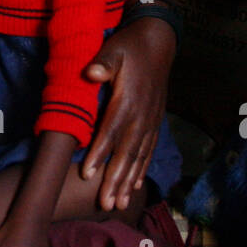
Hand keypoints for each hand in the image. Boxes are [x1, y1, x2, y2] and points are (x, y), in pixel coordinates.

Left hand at [82, 15, 175, 211]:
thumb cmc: (130, 46)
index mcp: (128, 99)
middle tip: (106, 203)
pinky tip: (136, 186)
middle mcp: (141, 114)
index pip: (111, 130)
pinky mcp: (155, 121)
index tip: (88, 174)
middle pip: (126, 152)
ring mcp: (151, 120)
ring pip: (139, 156)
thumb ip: (103, 62)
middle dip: (115, 179)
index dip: (100, 152)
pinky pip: (148, 150)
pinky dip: (142, 169)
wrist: (159, 42)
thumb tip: (92, 73)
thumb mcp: (114, 49)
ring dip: (129, 181)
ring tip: (120, 204)